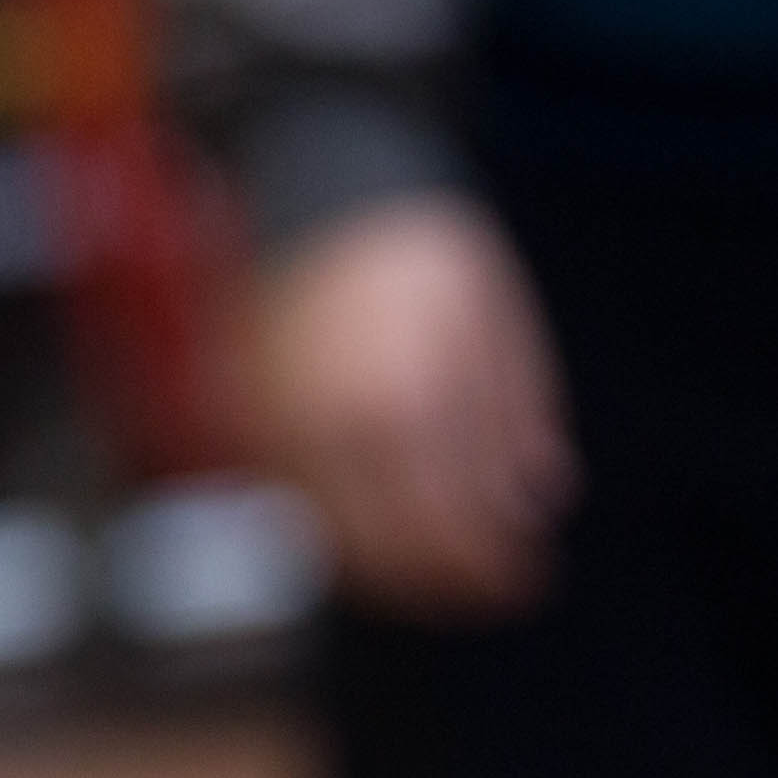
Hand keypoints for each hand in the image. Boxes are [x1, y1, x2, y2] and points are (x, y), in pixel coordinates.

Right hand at [253, 191, 577, 619]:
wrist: (301, 186)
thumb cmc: (407, 245)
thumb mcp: (490, 312)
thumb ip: (515, 411)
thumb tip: (540, 497)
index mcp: (402, 406)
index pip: (454, 531)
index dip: (498, 570)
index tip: (530, 578)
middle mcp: (329, 435)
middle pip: (394, 557)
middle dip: (450, 586)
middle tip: (493, 590)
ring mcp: (273, 437)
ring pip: (335, 548)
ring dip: (394, 574)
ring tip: (439, 569)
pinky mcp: (237, 431)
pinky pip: (290, 515)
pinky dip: (339, 539)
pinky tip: (379, 532)